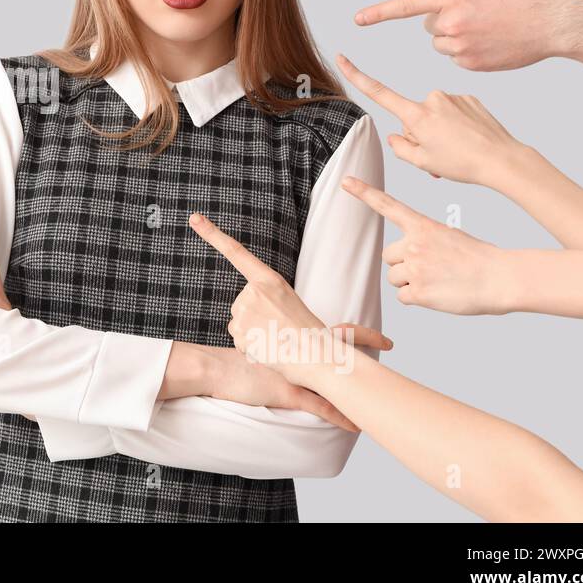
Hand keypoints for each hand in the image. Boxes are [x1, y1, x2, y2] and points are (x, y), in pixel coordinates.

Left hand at [188, 213, 391, 389]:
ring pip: (238, 323)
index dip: (212, 234)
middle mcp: (253, 292)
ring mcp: (243, 311)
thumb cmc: (326, 345)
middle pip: (242, 303)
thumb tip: (388, 343)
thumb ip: (350, 329)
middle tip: (280, 332)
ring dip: (252, 335)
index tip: (194, 218)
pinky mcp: (238, 330)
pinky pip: (236, 340)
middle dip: (256, 318)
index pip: (236, 252)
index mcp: (272, 281)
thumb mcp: (333, 325)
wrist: (317, 364)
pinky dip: (248, 348)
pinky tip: (266, 352)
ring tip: (276, 344)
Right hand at [336, 53, 524, 187]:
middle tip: (438, 154)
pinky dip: (456, 125)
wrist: (502, 159)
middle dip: (420, 133)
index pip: (378, 92)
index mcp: (417, 115)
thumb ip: (400, 147)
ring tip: (456, 149)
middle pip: (412, 115)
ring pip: (433, 114)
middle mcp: (433, 99)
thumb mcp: (422, 162)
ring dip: (439, 130)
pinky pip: (452, 112)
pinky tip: (468, 139)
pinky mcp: (470, 99)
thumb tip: (396, 136)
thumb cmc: (463, 164)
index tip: (342, 59)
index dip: (356, 75)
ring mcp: (453, 97)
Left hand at [340, 176, 515, 314]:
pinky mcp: (418, 292)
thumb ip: (424, 241)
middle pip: (388, 256)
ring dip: (410, 283)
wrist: (501, 278)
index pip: (388, 205)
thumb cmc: (479, 259)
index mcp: (423, 226)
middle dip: (403, 264)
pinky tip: (438, 293)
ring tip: (437, 281)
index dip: (364, 193)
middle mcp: (415, 244)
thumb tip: (409, 256)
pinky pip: (403, 297)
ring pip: (394, 278)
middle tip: (430, 268)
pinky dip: (417, 299)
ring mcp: (415, 268)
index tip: (346, 182)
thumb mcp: (450, 237)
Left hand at [353, 0, 569, 71]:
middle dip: (446, 23)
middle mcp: (452, 22)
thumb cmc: (525, 0)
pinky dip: (470, 54)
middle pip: (430, 27)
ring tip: (487, 32)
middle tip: (475, 19)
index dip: (380, 13)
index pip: (407, 6)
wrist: (553, 23)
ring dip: (457, 39)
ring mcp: (461, 46)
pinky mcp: (470, 64)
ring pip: (442, 45)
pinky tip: (492, 45)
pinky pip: (458, 59)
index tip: (358, 19)